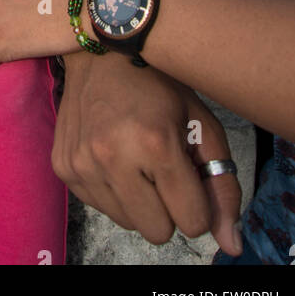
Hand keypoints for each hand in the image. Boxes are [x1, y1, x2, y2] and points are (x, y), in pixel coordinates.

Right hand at [51, 52, 243, 255]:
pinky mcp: (63, 167)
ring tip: (135, 158)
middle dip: (168, 207)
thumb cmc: (159, 84)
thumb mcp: (201, 124)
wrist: (99, 50)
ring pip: (128, 224)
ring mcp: (82, 163)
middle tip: (161, 168)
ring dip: (138, 200)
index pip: (192, 222)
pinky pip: (100, 207)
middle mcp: (113, 157)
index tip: (188, 174)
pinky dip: (112, 190)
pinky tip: (112, 155)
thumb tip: (232, 245)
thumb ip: (223, 185)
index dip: (197, 202)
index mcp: (156, 143)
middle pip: (158, 232)